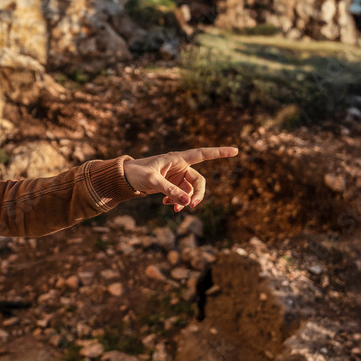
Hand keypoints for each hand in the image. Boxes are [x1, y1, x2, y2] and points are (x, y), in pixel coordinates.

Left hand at [122, 147, 237, 211]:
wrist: (124, 178)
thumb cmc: (136, 173)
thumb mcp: (152, 181)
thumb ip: (169, 190)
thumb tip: (187, 202)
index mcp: (177, 158)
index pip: (202, 154)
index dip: (219, 152)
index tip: (236, 151)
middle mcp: (180, 166)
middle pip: (199, 181)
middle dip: (197, 195)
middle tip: (191, 207)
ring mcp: (176, 176)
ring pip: (191, 190)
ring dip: (186, 201)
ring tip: (174, 209)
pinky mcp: (172, 185)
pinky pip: (182, 195)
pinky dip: (178, 201)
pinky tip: (168, 205)